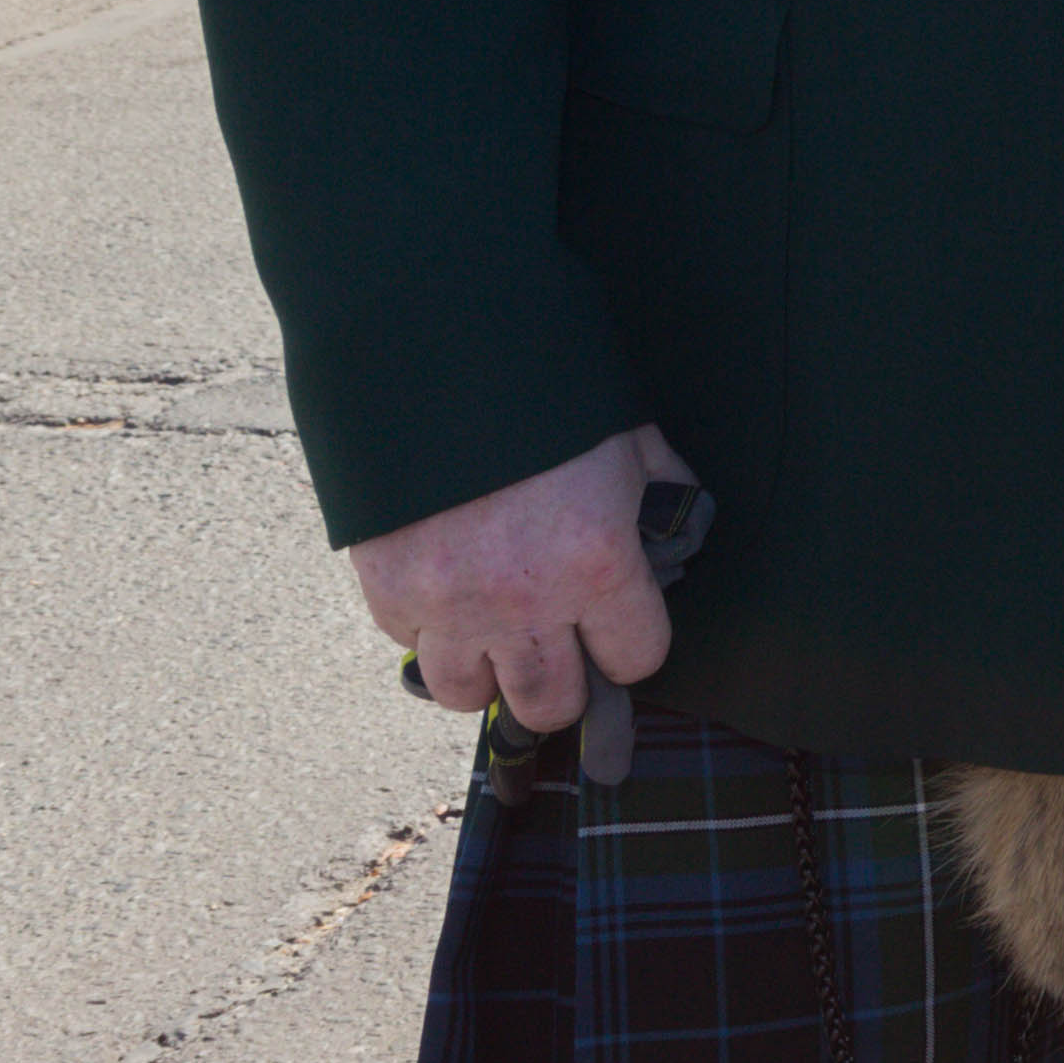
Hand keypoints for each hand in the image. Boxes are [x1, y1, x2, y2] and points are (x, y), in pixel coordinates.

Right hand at [352, 424, 685, 734]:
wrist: (441, 358)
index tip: (623, 629)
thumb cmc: (548, 397)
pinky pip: (412, 646)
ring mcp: (450, 605)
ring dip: (489, 673)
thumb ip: (659, 495)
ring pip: (470, 696)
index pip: (635, 658)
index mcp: (598, 565)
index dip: (634, 644)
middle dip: (565, 685)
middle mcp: (525, 601)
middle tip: (562, 653)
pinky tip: (449, 591)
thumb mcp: (629, 441)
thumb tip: (674, 531)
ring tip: (499, 636)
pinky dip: (431, 631)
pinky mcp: (389, 592)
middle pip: (551, 703)